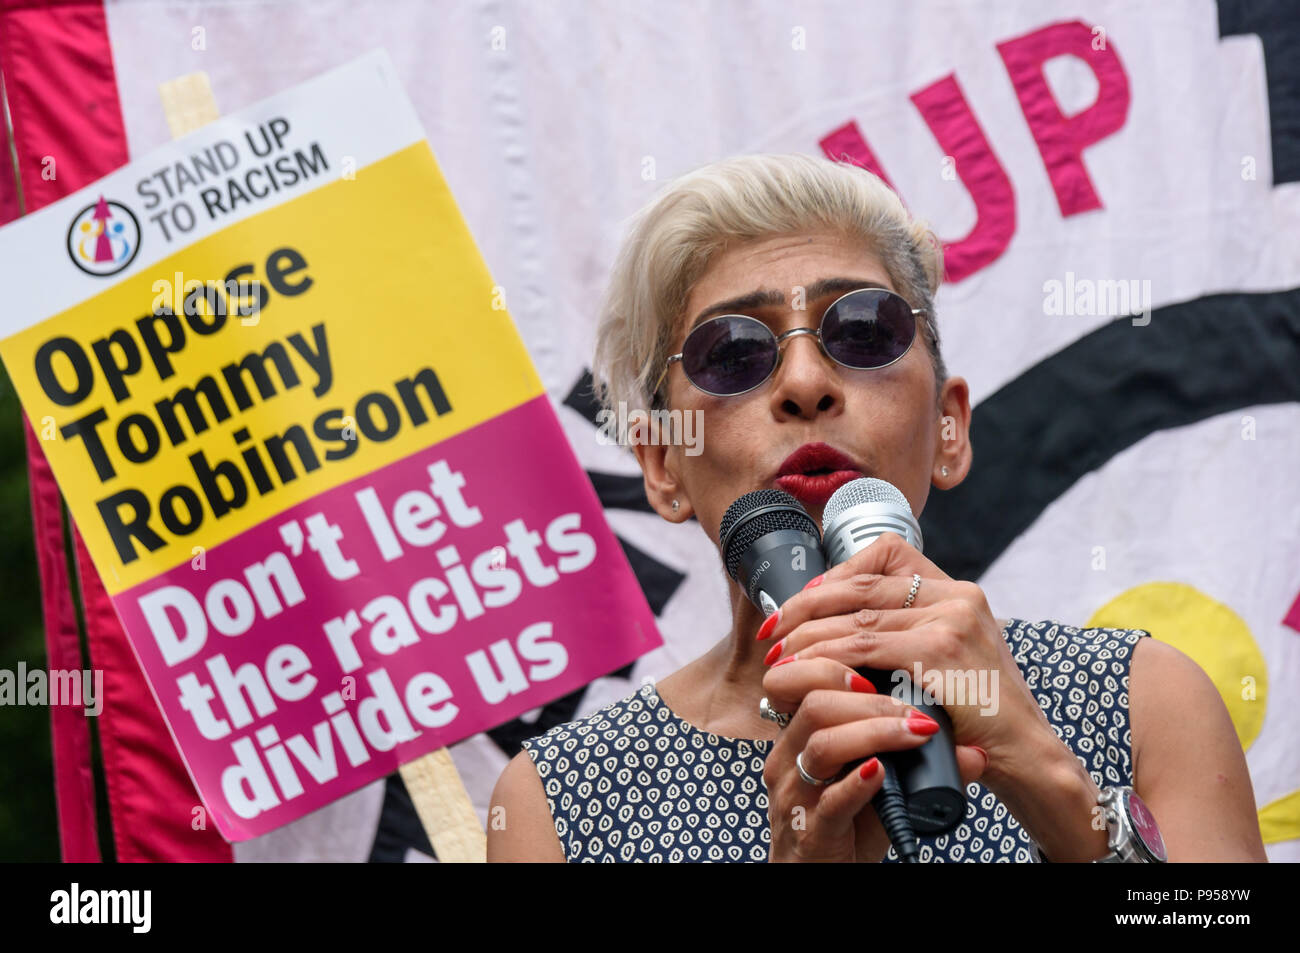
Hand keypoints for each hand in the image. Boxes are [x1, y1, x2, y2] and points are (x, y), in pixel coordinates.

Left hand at [758, 532, 1051, 789]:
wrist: (1025, 758)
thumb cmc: (977, 719)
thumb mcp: (950, 662)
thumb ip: (908, 635)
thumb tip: (834, 625)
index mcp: (959, 592)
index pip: (887, 555)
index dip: (836, 573)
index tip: (805, 599)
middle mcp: (957, 595)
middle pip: (860, 586)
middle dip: (805, 607)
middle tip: (773, 630)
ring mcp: (951, 620)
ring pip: (854, 617)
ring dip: (805, 637)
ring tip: (778, 657)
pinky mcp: (940, 651)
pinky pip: (862, 647)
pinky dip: (825, 658)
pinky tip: (802, 671)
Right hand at [761, 656, 986, 862]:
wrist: (822, 878)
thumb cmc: (848, 825)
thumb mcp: (878, 784)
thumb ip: (916, 764)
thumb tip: (975, 751)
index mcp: (798, 736)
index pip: (803, 679)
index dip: (841, 662)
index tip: (886, 664)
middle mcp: (789, 759)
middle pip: (813, 702)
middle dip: (867, 697)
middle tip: (912, 706)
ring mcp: (796, 795)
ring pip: (821, 744)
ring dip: (873, 731)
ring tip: (914, 732)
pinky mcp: (810, 832)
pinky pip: (830, 801)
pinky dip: (859, 783)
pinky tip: (882, 773)